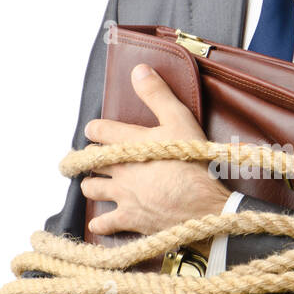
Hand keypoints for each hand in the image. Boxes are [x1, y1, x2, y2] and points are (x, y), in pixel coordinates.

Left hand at [81, 64, 229, 236]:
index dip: (95, 128)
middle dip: (89, 159)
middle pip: (90, 162)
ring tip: (97, 184)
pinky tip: (101, 222)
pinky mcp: (130, 219)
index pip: (98, 130)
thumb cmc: (192, 161)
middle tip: (93, 160)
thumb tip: (139, 69)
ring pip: (91, 189)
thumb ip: (157, 94)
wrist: (203, 204)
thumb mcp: (179, 119)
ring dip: (92, 186)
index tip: (96, 130)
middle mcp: (119, 169)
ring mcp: (122, 195)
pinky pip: (104, 223)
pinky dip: (101, 223)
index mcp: (128, 143)